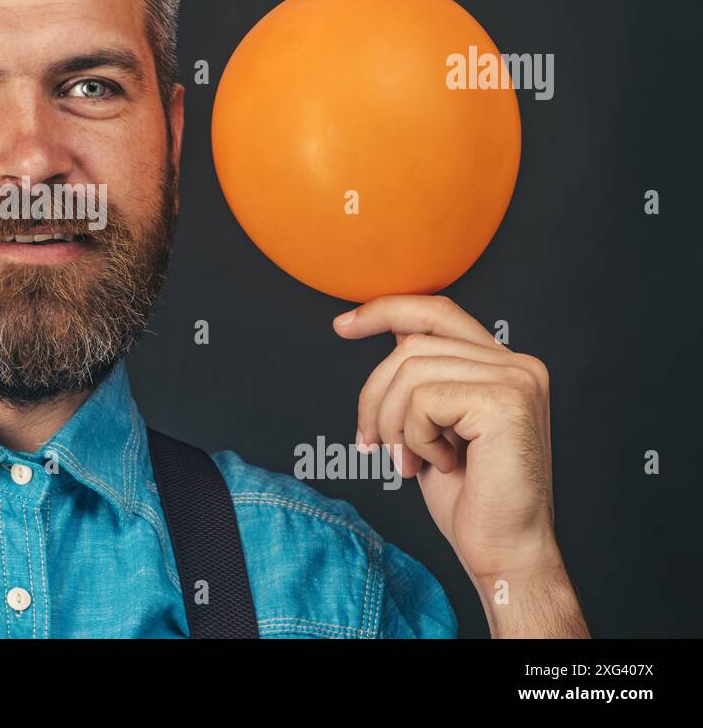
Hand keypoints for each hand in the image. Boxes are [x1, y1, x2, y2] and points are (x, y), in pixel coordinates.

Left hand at [333, 294, 587, 636]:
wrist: (504, 551)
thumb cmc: (470, 498)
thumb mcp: (433, 424)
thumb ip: (422, 379)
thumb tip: (389, 334)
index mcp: (503, 365)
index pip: (436, 312)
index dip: (386, 310)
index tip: (343, 326)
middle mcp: (517, 364)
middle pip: (411, 346)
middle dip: (375, 396)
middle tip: (372, 443)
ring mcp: (516, 380)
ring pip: (410, 371)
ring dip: (393, 423)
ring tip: (408, 460)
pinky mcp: (506, 401)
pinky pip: (423, 399)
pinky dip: (415, 436)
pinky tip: (438, 464)